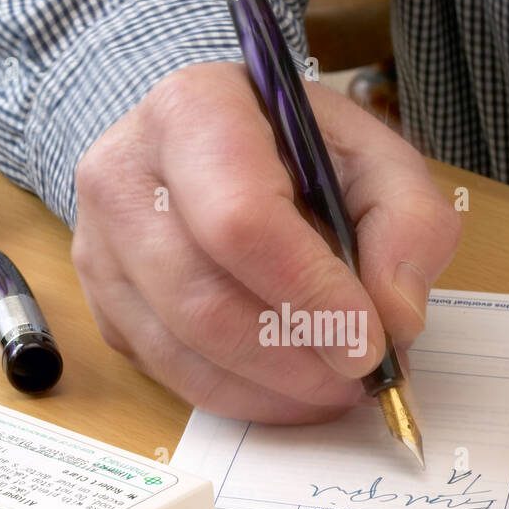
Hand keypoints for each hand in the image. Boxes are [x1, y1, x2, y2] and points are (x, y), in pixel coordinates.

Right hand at [72, 61, 459, 421]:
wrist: (214, 150)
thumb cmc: (298, 152)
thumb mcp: (377, 160)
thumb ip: (409, 225)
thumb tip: (395, 317)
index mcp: (193, 112)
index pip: (240, 220)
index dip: (309, 293)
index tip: (368, 342)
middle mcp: (124, 177)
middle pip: (203, 300)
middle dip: (295, 357)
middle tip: (361, 376)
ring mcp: (100, 247)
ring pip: (183, 351)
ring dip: (274, 388)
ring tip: (335, 383)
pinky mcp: (103, 306)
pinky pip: (169, 375)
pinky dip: (243, 397)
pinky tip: (290, 384)